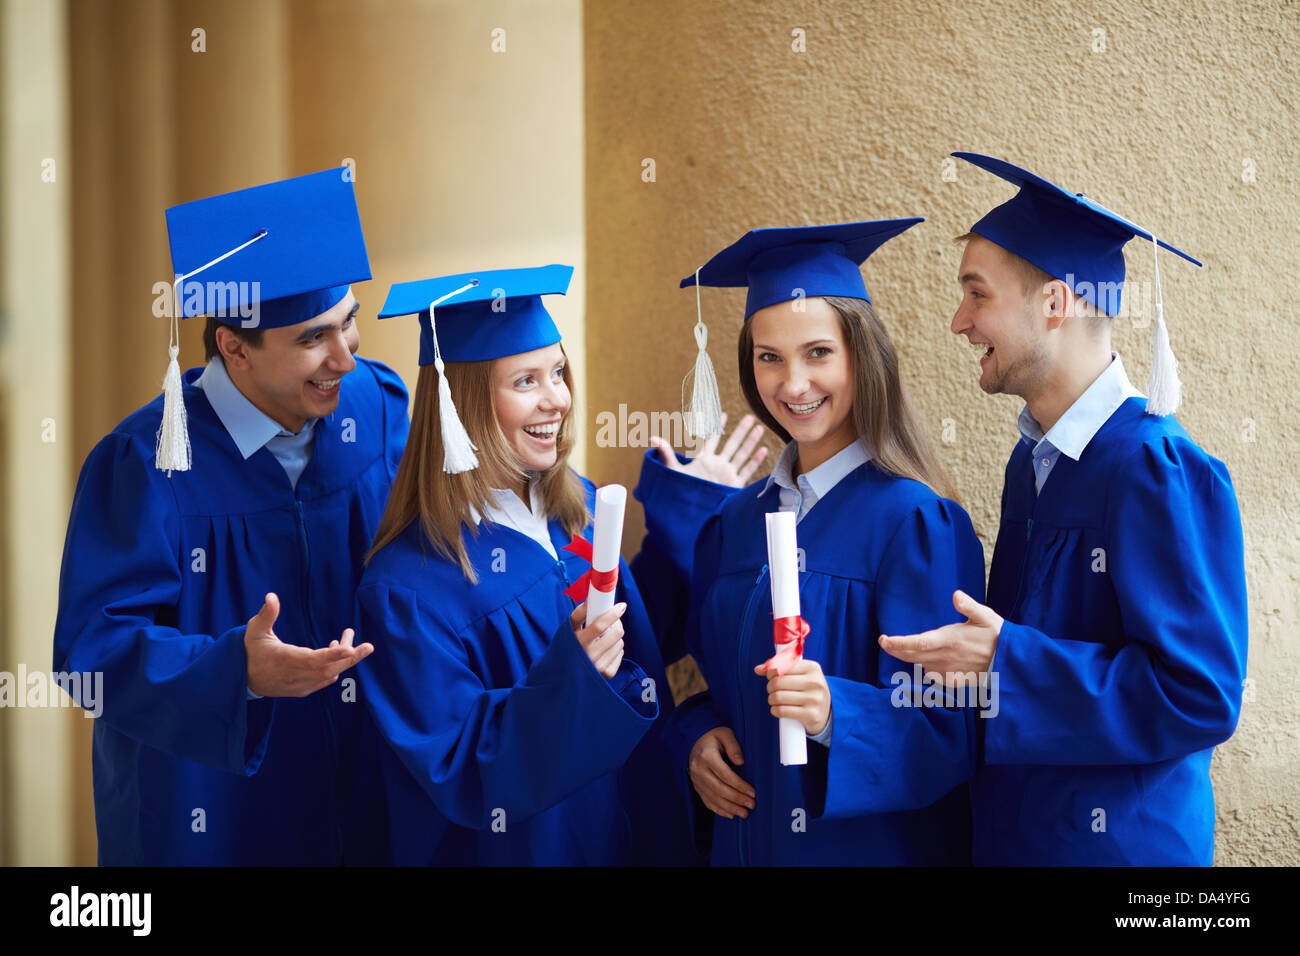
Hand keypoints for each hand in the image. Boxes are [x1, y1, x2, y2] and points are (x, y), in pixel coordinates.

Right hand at [244, 592, 373, 697]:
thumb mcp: (254, 630)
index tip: (351, 648)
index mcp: (284, 659)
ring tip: (347, 637)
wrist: (240, 679)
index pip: (313, 659)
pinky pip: (324, 680)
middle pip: (328, 669)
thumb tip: (271, 596)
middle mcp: (294, 675)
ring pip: (329, 674)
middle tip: (369, 646)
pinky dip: (334, 667)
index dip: (333, 655)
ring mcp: (299, 685)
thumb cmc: (250, 650)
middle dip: (350, 657)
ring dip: (343, 658)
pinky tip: (337, 650)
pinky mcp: (302, 690)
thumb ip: (266, 614)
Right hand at [571, 601, 625, 678]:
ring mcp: (600, 667)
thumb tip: (590, 599)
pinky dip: (615, 648)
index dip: (612, 613)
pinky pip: (621, 654)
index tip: (621, 606)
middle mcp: (590, 657)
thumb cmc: (569, 646)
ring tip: (604, 638)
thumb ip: (579, 614)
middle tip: (612, 621)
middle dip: (616, 623)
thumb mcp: (569, 630)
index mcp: (578, 643)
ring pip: (620, 643)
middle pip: (616, 633)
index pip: (600, 626)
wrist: (565, 675)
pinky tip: (604, 650)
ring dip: (615, 637)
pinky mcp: (608, 674)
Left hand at [649, 412, 768, 487]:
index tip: (722, 413)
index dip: (716, 426)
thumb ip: (666, 454)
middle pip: (731, 443)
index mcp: (702, 460)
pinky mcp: (733, 485)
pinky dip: (755, 461)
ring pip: (741, 454)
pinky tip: (763, 449)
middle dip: (740, 430)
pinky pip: (747, 471)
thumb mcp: (673, 471)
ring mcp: (726, 474)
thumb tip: (652, 438)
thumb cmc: (680, 492)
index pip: (711, 439)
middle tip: (749, 416)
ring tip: (759, 428)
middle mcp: (716, 465)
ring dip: (750, 441)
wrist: (691, 513)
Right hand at [688, 726, 754, 818]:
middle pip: (720, 789)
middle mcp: (699, 770)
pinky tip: (730, 814)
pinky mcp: (696, 786)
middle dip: (737, 799)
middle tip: (751, 805)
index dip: (740, 785)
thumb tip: (741, 762)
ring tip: (744, 813)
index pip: (725, 775)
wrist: (694, 739)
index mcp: (706, 756)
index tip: (753, 792)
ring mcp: (696, 780)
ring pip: (713, 798)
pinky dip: (719, 810)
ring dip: (730, 808)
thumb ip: (733, 746)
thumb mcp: (725, 734)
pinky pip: (707, 801)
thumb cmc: (713, 736)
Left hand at [753, 657, 830, 735]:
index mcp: (812, 668)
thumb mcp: (800, 674)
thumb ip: (780, 668)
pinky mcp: (810, 714)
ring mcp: (814, 699)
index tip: (770, 676)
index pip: (782, 665)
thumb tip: (758, 669)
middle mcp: (815, 682)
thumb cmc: (808, 689)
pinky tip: (777, 709)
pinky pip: (782, 711)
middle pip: (778, 682)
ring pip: (778, 697)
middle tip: (772, 689)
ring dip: (771, 699)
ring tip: (774, 699)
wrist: (826, 712)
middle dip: (770, 686)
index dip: (770, 671)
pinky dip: (774, 710)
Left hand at [878, 589, 1002, 686]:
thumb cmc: (999, 636)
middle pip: (913, 656)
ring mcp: (949, 671)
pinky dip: (926, 668)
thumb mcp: (986, 617)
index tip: (883, 640)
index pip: (918, 643)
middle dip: (896, 650)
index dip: (898, 643)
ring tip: (901, 649)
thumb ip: (969, 606)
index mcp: (951, 640)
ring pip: (921, 666)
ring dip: (910, 658)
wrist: (1012, 664)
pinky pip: (933, 675)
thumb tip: (956, 595)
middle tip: (884, 642)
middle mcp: (946, 658)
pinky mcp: (954, 681)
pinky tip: (926, 661)